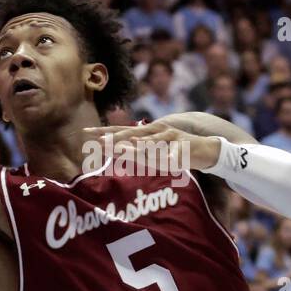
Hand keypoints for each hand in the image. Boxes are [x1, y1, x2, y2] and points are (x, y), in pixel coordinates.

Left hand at [80, 122, 219, 174]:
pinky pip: (175, 153)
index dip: (104, 132)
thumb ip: (139, 150)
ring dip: (139, 147)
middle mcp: (156, 130)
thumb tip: (118, 151)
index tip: (86, 133)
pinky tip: (166, 159)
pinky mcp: (183, 145)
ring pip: (152, 144)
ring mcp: (170, 136)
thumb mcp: (155, 151)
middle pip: (132, 134)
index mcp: (147, 132)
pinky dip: (170, 155)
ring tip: (125, 151)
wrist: (205, 149)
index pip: (122, 130)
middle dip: (116, 139)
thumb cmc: (176, 151)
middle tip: (100, 143)